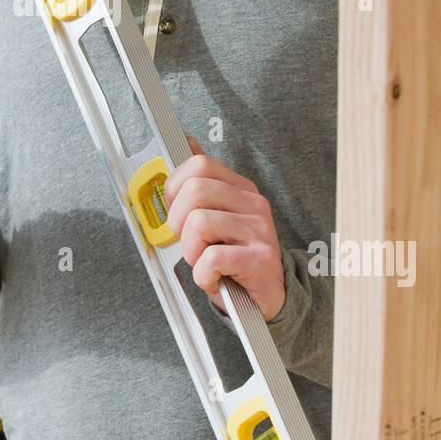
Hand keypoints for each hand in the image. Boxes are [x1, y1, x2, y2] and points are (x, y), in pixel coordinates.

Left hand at [163, 136, 285, 321]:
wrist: (266, 297)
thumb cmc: (235, 258)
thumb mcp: (218, 216)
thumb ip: (204, 181)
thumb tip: (188, 142)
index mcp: (241, 189)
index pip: (199, 165)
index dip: (175, 187)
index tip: (176, 210)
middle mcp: (254, 204)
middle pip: (194, 191)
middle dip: (178, 222)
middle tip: (190, 242)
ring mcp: (259, 230)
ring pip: (198, 224)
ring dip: (191, 252)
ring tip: (205, 262)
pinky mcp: (260, 259)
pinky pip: (211, 258)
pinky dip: (203, 275)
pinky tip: (215, 277)